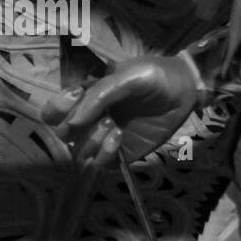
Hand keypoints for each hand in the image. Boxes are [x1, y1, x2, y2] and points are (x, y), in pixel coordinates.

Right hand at [41, 54, 200, 164]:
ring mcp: (104, 137)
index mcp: (86, 96)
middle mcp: (90, 119)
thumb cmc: (156, 75)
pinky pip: (99, 165)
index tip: (77, 95)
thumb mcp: (130, 75)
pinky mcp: (120, 153)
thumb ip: (100, 94)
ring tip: (115, 127)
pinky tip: (119, 139)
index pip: (53, 110)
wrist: (187, 88)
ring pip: (79, 152)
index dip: (57, 108)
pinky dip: (104, 155)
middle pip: (63, 134)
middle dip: (78, 128)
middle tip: (104, 117)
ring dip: (92, 141)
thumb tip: (72, 122)